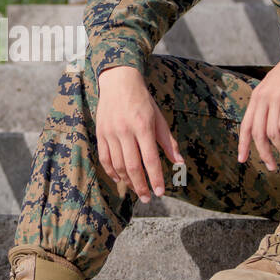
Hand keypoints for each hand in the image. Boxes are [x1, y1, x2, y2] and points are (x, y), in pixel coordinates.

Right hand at [96, 65, 183, 203]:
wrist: (118, 81)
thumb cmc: (142, 100)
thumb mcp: (159, 118)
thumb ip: (168, 142)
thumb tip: (179, 164)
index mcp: (143, 126)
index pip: (150, 159)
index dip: (156, 178)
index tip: (161, 193)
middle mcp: (125, 130)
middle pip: (132, 166)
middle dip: (141, 186)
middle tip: (148, 198)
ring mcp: (110, 132)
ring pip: (118, 165)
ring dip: (128, 181)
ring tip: (137, 190)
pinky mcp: (100, 132)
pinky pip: (105, 158)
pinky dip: (112, 172)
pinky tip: (119, 179)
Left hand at [238, 54, 279, 170]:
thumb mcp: (276, 88)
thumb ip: (271, 104)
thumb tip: (273, 127)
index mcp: (256, 97)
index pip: (245, 125)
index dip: (243, 144)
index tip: (242, 160)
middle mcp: (262, 99)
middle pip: (257, 134)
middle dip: (264, 154)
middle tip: (272, 167)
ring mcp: (275, 99)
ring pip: (272, 133)